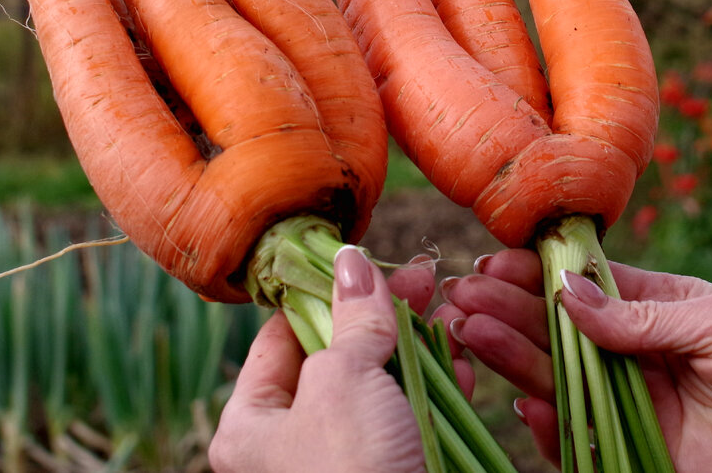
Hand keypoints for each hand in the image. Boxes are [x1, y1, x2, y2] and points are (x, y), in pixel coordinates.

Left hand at [210, 247, 435, 472]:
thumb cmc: (352, 469)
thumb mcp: (344, 379)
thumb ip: (352, 316)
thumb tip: (351, 260)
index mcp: (251, 424)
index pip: (281, 335)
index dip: (324, 293)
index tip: (364, 261)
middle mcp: (291, 443)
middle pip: (338, 354)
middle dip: (383, 315)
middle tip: (421, 280)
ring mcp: (343, 458)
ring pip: (380, 382)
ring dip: (418, 344)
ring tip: (448, 313)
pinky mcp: (390, 468)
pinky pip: (410, 415)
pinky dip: (436, 384)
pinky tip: (460, 359)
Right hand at [436, 249, 711, 472]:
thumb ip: (641, 315)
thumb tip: (567, 292)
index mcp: (665, 308)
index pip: (587, 290)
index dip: (538, 277)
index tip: (491, 262)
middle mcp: (647, 357)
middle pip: (564, 336)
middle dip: (512, 315)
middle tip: (462, 297)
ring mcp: (649, 409)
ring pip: (568, 385)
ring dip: (517, 361)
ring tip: (470, 330)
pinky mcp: (659, 461)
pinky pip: (594, 445)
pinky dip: (556, 429)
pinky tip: (521, 403)